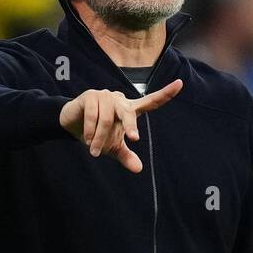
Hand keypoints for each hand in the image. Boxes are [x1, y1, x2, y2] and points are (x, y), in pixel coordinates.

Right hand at [59, 81, 182, 172]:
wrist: (72, 125)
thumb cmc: (97, 134)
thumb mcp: (113, 148)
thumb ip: (126, 156)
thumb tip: (139, 168)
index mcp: (129, 110)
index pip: (150, 102)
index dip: (165, 94)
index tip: (180, 83)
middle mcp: (119, 100)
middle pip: (129, 113)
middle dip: (131, 126)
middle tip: (133, 139)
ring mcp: (104, 96)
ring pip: (108, 119)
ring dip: (100, 138)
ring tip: (94, 151)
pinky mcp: (90, 96)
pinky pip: (94, 116)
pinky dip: (91, 132)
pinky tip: (87, 139)